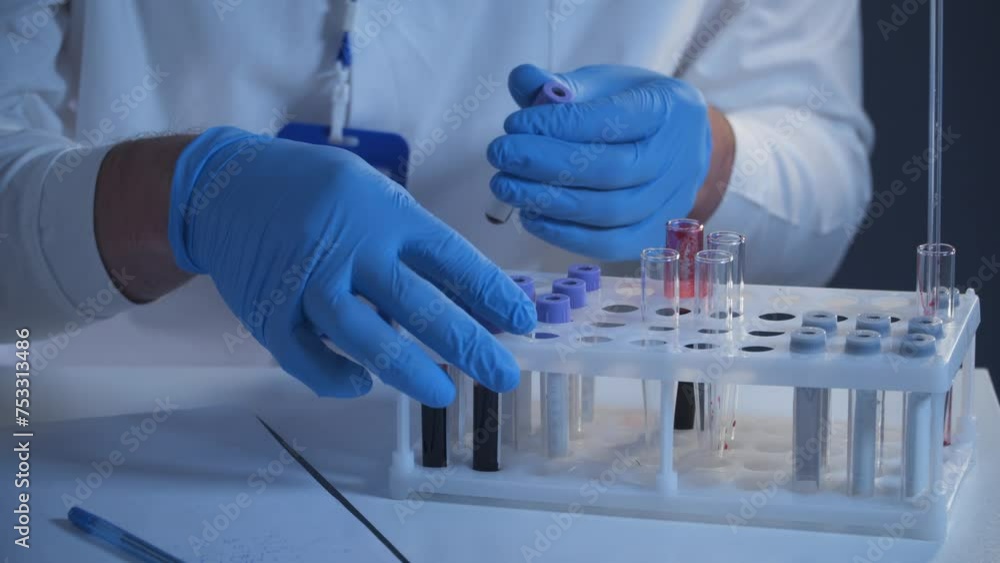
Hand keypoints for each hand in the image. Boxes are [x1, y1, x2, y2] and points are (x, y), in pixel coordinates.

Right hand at [168, 127, 535, 406]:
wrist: (222, 184)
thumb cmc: (313, 188)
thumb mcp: (371, 191)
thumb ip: (409, 240)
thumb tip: (464, 299)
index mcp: (384, 212)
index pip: (451, 258)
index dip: (492, 294)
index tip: (522, 322)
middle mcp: (349, 246)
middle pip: (418, 304)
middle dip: (468, 344)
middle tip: (503, 375)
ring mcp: (306, 280)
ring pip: (364, 336)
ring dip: (409, 371)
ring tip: (443, 393)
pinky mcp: (268, 310)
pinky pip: (307, 357)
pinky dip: (336, 377)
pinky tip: (362, 384)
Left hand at [488, 64, 711, 260]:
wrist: (676, 145)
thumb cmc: (631, 110)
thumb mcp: (603, 85)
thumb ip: (562, 86)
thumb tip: (523, 81)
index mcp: (669, 108)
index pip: (613, 121)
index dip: (559, 126)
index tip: (515, 125)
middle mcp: (678, 158)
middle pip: (611, 169)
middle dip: (547, 164)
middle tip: (501, 155)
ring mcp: (671, 202)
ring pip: (609, 211)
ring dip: (549, 201)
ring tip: (506, 185)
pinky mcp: (654, 235)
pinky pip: (609, 245)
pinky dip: (565, 235)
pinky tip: (531, 215)